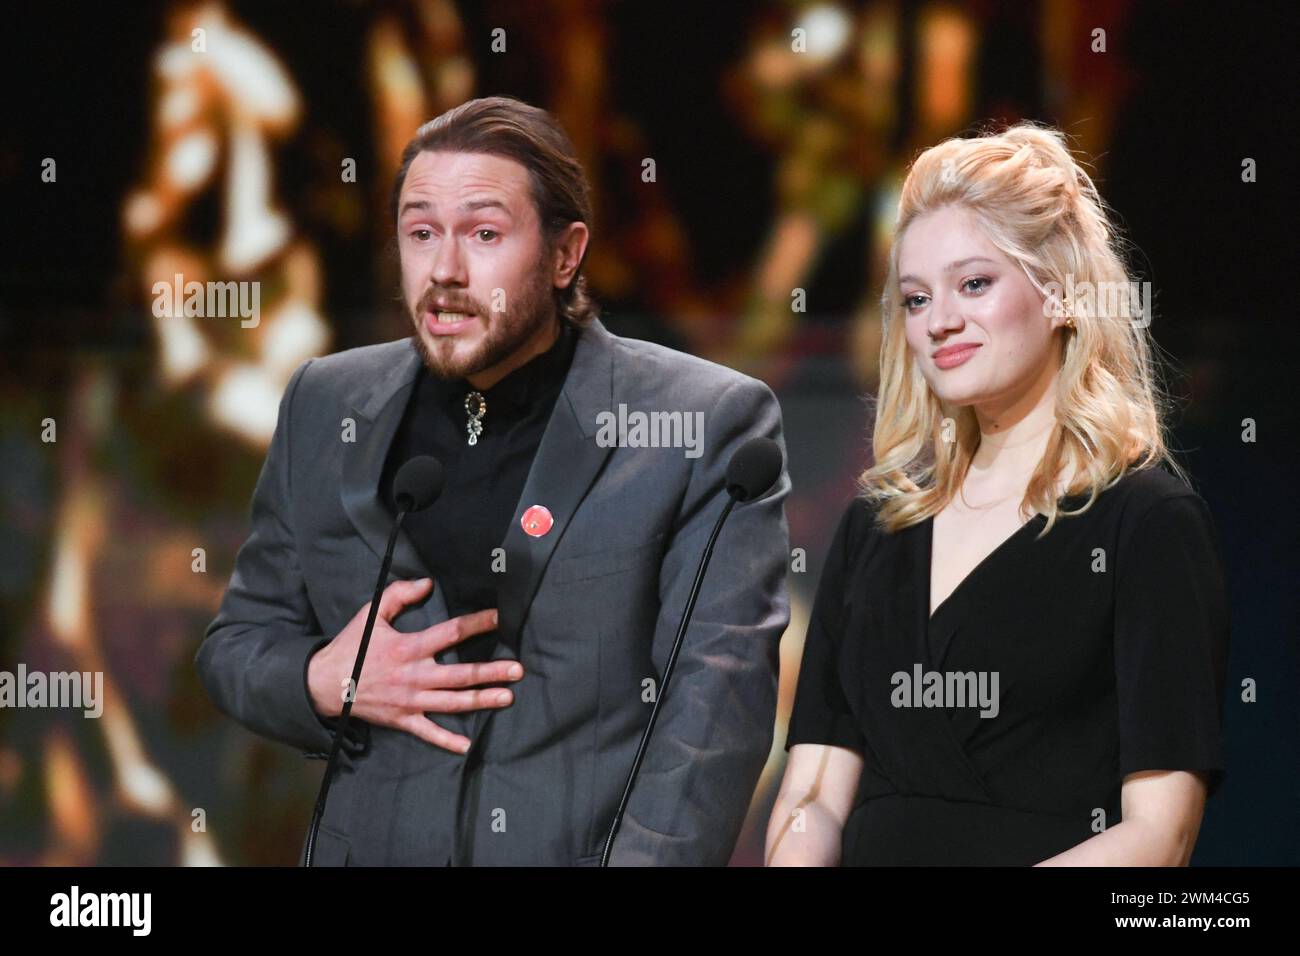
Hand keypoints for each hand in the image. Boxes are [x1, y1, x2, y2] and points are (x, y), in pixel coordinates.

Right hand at [307, 578, 521, 753]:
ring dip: (481, 701)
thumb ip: (398, 595)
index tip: (500, 618)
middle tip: (518, 670)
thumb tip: (427, 583)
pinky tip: (468, 746)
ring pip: (452, 703)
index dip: (476, 624)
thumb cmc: (352, 646)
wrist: (324, 684)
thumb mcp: (371, 615)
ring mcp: (410, 701)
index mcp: (408, 648)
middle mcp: (414, 676)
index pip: (449, 633)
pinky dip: (447, 740)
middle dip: (490, 672)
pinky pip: (428, 732)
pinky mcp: (403, 719)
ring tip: (508, 697)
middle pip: (459, 675)